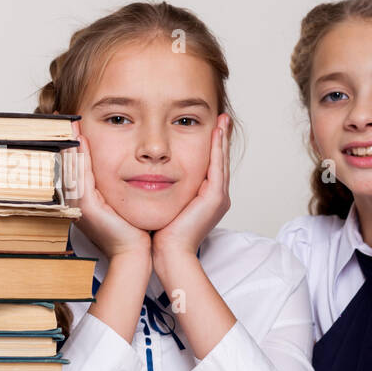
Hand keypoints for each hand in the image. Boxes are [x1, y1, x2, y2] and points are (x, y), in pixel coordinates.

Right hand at [67, 121, 150, 260]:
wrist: (135, 252)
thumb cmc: (133, 229)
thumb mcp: (122, 200)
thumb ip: (119, 183)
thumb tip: (129, 162)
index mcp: (85, 198)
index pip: (75, 165)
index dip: (73, 144)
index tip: (74, 123)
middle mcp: (78, 200)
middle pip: (68, 164)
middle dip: (67, 140)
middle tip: (64, 117)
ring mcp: (79, 204)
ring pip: (71, 167)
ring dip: (70, 144)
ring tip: (69, 123)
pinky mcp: (87, 207)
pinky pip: (80, 177)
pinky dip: (79, 159)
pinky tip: (79, 141)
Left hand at [152, 114, 230, 263]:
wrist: (169, 253)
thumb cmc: (162, 233)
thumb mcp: (165, 204)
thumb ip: (164, 188)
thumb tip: (150, 174)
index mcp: (206, 198)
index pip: (210, 165)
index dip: (211, 146)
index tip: (209, 126)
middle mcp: (216, 196)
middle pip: (219, 160)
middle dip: (220, 138)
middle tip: (221, 117)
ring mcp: (218, 197)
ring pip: (221, 161)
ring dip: (222, 138)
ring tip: (222, 119)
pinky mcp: (215, 198)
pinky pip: (217, 167)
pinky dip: (217, 149)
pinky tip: (216, 133)